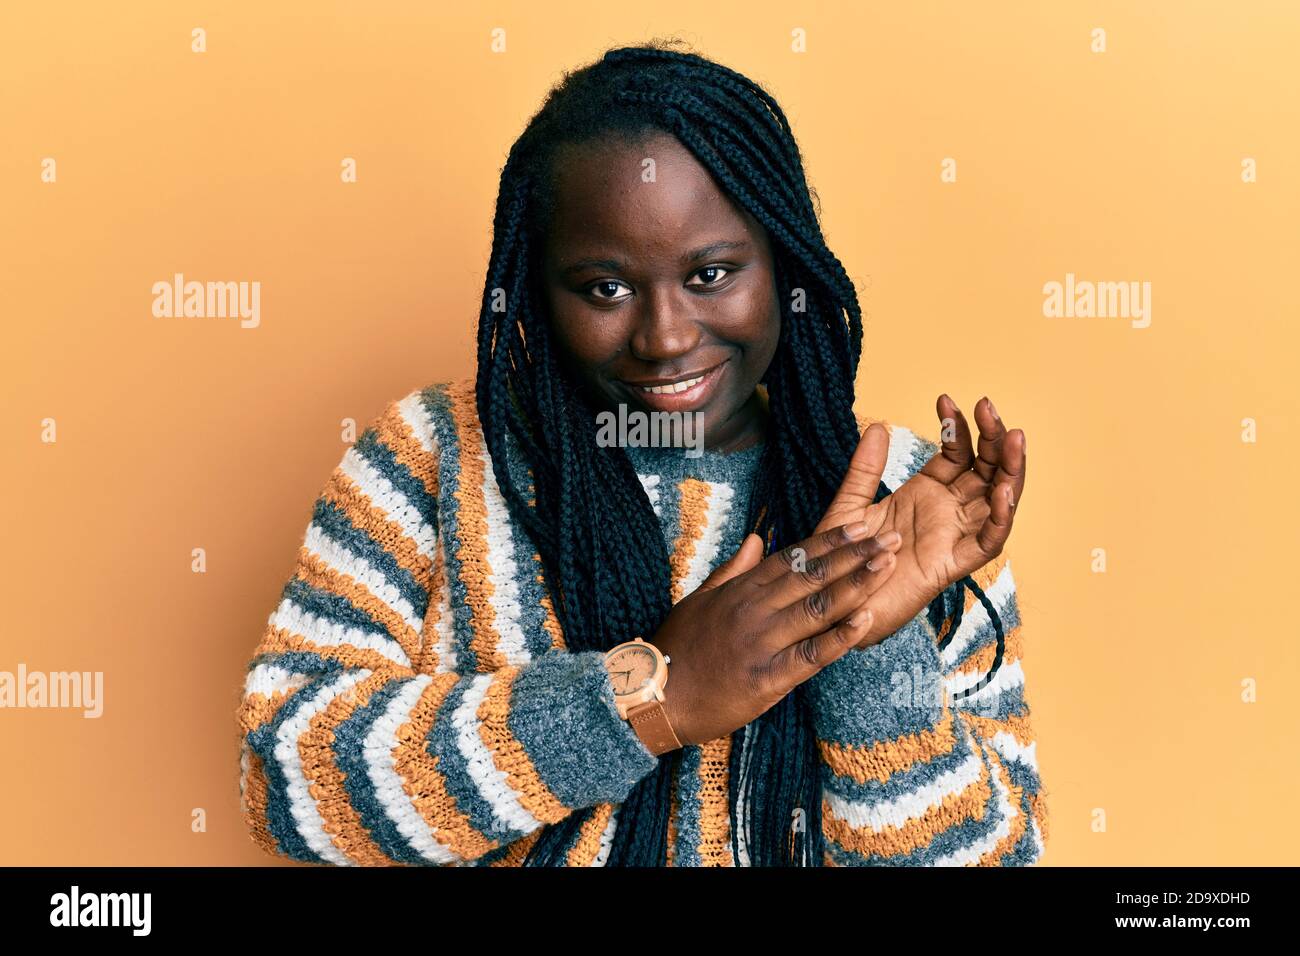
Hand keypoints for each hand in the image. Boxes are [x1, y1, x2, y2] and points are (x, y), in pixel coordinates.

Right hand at [649, 522, 902, 747]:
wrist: (654, 697)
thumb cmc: (677, 648)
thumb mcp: (700, 599)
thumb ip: (733, 569)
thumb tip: (759, 539)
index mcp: (740, 590)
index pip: (793, 558)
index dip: (829, 542)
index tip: (860, 527)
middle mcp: (754, 610)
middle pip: (813, 577)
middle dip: (855, 556)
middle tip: (891, 539)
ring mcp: (761, 643)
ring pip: (818, 609)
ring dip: (857, 585)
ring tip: (888, 567)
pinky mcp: (767, 678)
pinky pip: (811, 655)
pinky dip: (841, 637)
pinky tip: (867, 621)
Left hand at [815, 394, 1026, 647]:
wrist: (833, 607)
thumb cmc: (843, 561)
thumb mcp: (849, 506)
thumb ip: (864, 468)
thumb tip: (876, 425)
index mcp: (925, 495)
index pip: (956, 455)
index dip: (958, 428)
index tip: (946, 399)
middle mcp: (946, 513)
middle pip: (985, 472)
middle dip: (994, 440)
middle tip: (989, 407)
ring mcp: (952, 538)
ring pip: (996, 502)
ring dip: (1010, 471)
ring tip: (1014, 439)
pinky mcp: (951, 567)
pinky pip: (986, 543)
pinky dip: (1000, 519)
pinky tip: (1001, 493)